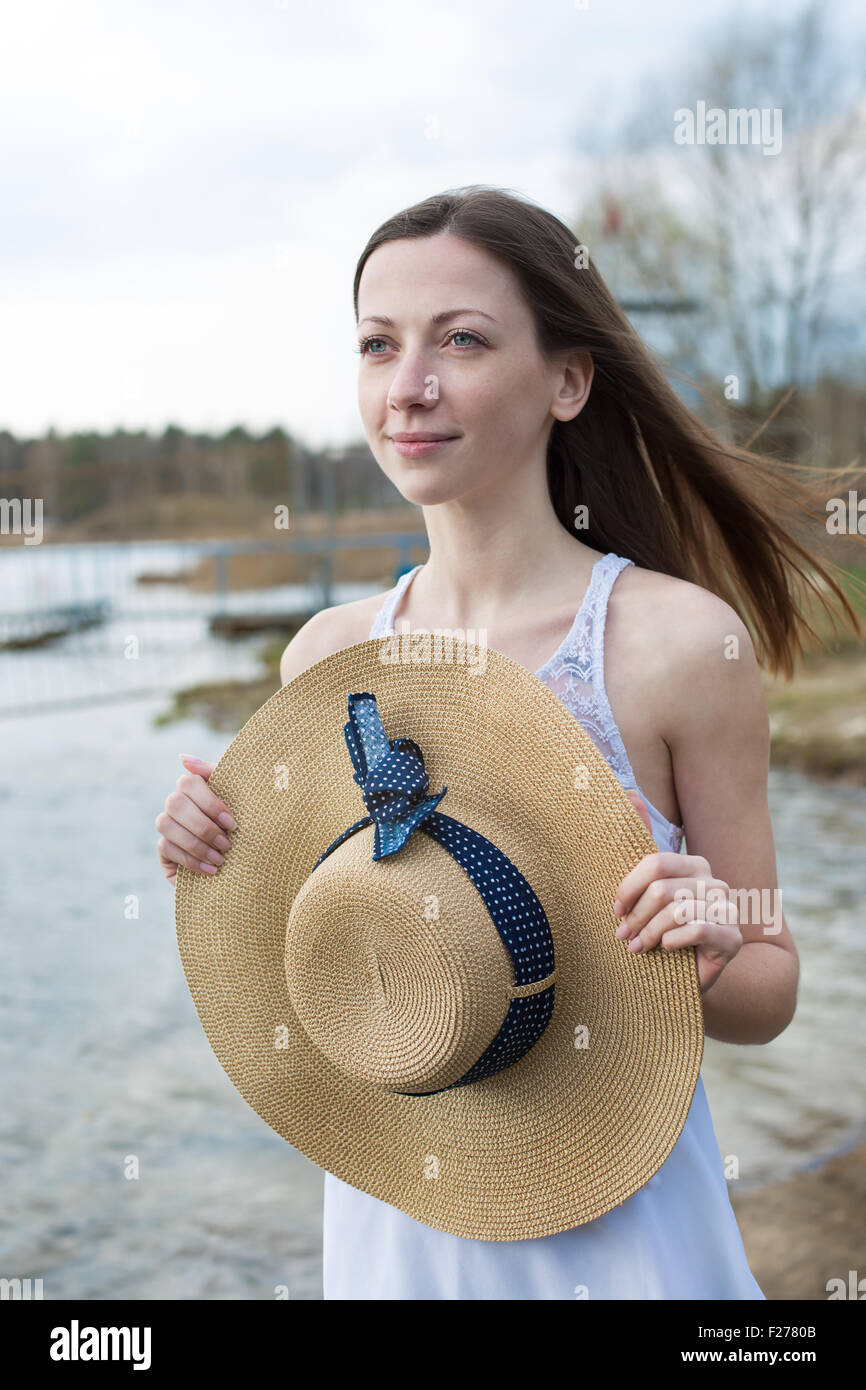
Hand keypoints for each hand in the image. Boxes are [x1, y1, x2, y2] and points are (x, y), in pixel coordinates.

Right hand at [156, 754, 235, 885]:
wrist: (248, 864)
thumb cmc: (246, 826)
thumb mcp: (239, 800)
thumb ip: (215, 774)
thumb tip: (182, 757)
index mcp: (196, 788)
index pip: (188, 782)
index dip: (209, 803)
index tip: (231, 823)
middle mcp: (177, 803)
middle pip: (174, 802)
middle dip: (202, 826)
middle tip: (227, 844)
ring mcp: (167, 826)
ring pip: (165, 824)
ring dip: (196, 844)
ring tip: (220, 859)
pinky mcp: (164, 850)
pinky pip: (166, 848)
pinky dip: (191, 860)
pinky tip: (210, 870)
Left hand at [613, 791, 742, 993]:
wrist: (685, 978)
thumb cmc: (660, 931)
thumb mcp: (643, 892)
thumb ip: (639, 844)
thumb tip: (631, 793)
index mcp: (692, 865)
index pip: (656, 863)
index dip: (629, 888)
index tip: (616, 911)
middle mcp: (713, 882)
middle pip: (663, 889)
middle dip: (637, 916)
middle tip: (624, 935)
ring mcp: (726, 909)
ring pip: (678, 910)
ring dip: (650, 932)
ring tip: (638, 947)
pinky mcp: (732, 937)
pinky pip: (697, 928)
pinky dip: (673, 940)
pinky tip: (665, 950)